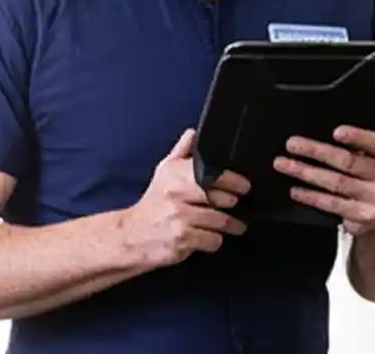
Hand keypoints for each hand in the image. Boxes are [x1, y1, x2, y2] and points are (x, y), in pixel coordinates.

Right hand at [120, 128, 250, 267]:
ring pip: (220, 221)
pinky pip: (213, 240)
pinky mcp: (183, 240)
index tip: (244, 186)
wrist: (130, 236)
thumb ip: (181, 152)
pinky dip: (215, 241)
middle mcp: (177, 194)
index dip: (233, 181)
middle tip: (237, 205)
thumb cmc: (152, 205)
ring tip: (234, 225)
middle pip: (221, 198)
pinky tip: (210, 238)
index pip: (212, 174)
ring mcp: (180, 218)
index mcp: (175, 175)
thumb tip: (193, 132)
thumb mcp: (163, 173)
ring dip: (230, 225)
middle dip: (233, 203)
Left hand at [274, 125, 374, 236]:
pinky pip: (332, 204)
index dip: (357, 136)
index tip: (336, 132)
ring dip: (306, 172)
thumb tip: (320, 135)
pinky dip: (311, 196)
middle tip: (292, 144)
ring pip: (336, 182)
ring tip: (284, 164)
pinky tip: (296, 189)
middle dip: (316, 151)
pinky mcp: (363, 217)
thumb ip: (360, 148)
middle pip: (349, 161)